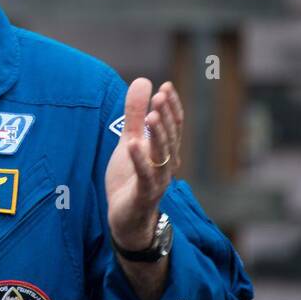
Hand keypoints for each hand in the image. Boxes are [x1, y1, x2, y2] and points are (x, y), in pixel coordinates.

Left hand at [105, 79, 183, 249]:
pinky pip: (145, 177)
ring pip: (162, 156)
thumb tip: (143, 81)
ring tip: (151, 116)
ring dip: (158, 135)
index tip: (166, 86)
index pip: (173, 126)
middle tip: (160, 96)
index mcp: (165, 151)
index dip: (171, 107)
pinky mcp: (144, 195)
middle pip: (170, 138)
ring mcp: (158, 180)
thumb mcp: (130, 140)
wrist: (127, 218)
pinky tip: (132, 145)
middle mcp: (166, 164)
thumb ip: (134, 114)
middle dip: (166, 117)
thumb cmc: (130, 178)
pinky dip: (139, 160)